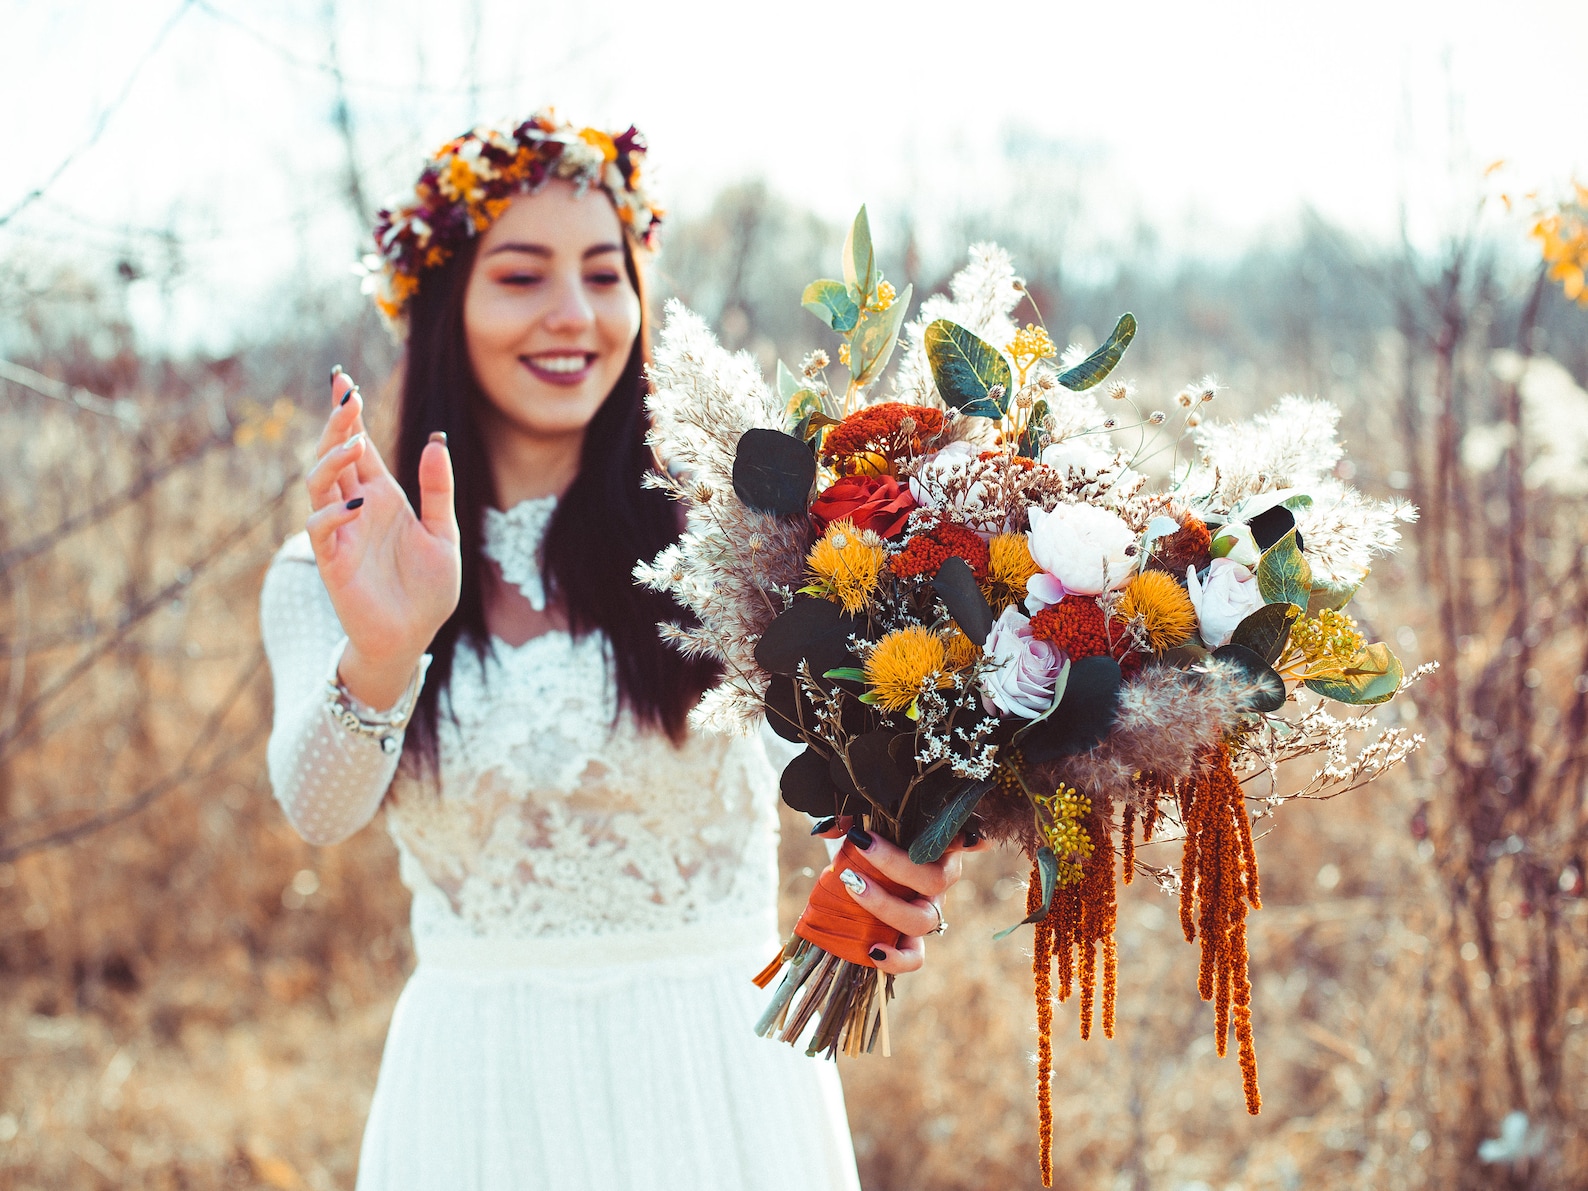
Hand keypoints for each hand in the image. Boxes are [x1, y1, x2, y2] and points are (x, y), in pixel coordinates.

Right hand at [305, 368, 460, 708]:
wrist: (415, 637)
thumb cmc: (427, 589)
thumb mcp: (444, 533)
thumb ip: (438, 490)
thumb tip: (436, 442)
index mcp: (382, 496)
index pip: (359, 446)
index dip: (349, 416)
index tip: (345, 381)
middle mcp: (356, 508)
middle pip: (334, 455)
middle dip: (337, 425)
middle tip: (346, 396)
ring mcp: (341, 533)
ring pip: (319, 485)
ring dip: (331, 461)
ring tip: (354, 444)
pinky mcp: (333, 562)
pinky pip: (321, 530)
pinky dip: (333, 514)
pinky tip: (356, 504)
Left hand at [811, 817, 991, 975]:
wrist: (855, 871)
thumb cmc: (868, 838)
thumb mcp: (863, 821)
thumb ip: (854, 817)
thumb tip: (835, 828)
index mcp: (938, 847)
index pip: (962, 839)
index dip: (962, 839)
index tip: (945, 832)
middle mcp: (939, 880)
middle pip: (935, 880)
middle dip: (895, 865)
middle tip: (861, 846)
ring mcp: (927, 911)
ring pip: (924, 920)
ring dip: (886, 905)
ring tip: (853, 887)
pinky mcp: (911, 939)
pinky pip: (914, 956)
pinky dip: (897, 959)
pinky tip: (874, 950)